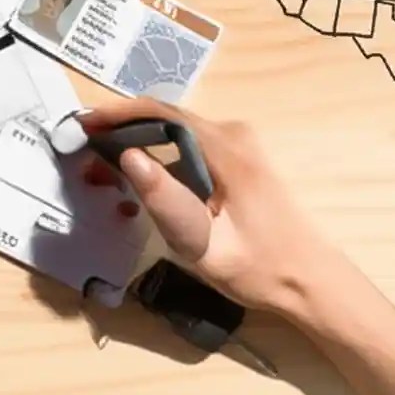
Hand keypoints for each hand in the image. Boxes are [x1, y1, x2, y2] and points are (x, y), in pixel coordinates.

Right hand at [79, 99, 332, 314]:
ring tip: (103, 168)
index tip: (84, 123)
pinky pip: (189, 146)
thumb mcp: (205, 245)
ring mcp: (240, 144)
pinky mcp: (239, 158)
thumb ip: (166, 201)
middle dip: (122, 130)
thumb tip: (128, 157)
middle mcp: (234, 135)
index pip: (163, 114)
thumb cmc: (260, 269)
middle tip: (85, 150)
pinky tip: (140, 178)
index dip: (118, 114)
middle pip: (166, 118)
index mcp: (228, 151)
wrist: (311, 280)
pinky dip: (159, 155)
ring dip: (138, 144)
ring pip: (176, 132)